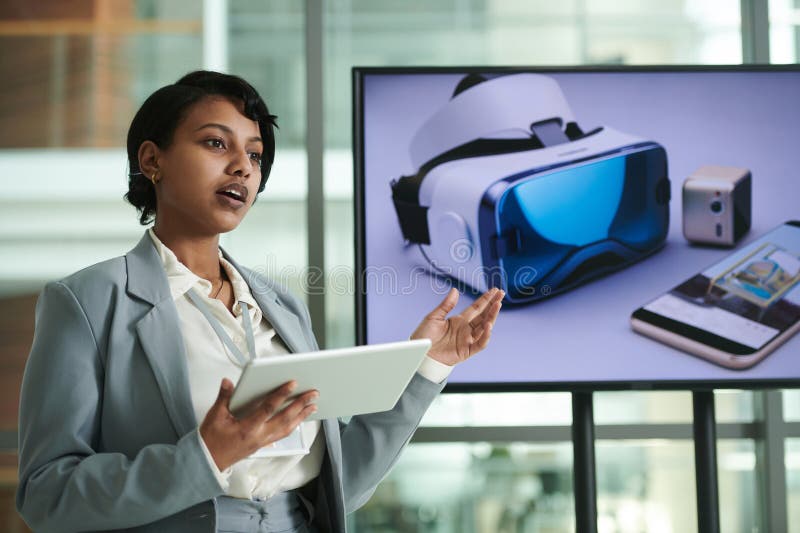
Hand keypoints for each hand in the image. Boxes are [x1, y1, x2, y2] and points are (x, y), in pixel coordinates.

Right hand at [199, 379, 317, 470]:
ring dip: (301, 416)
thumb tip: (228, 382)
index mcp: (247, 428)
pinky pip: (282, 434)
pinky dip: (293, 425)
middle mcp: (259, 436)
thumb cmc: (211, 440)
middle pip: (285, 419)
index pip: (268, 408)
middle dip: (300, 405)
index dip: (281, 395)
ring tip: (313, 406)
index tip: (292, 384)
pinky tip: (298, 420)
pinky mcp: (263, 445)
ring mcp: (263, 442)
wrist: (208, 461)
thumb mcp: (214, 416)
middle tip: (313, 393)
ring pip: (287, 429)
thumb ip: (223, 397)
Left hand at [410, 287, 503, 365]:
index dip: (485, 299)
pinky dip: (485, 336)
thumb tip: (455, 290)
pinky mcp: (467, 351)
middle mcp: (466, 329)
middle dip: (493, 305)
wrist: (420, 353)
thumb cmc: (424, 336)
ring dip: (491, 316)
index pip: (476, 308)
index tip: (495, 290)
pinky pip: (480, 344)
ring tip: (497, 305)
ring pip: (484, 327)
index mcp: (459, 320)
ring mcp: (467, 340)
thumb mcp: (434, 317)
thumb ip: (446, 305)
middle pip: (483, 315)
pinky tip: (489, 325)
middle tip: (501, 294)